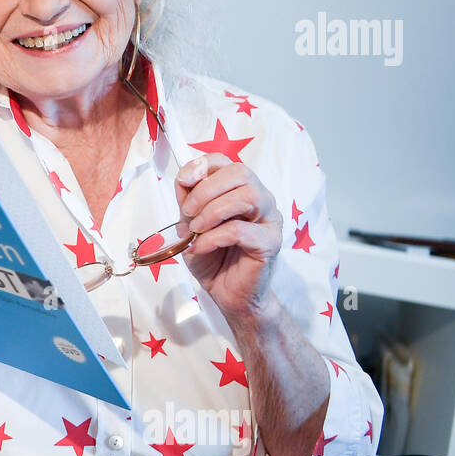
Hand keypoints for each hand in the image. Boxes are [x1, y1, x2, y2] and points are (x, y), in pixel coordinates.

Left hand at [174, 153, 281, 322]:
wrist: (227, 294)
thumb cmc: (212, 257)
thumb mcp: (190, 225)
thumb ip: (188, 200)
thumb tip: (184, 179)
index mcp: (240, 189)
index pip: (226, 162)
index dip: (202, 166)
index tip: (184, 182)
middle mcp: (261, 199)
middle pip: (240, 172)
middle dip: (206, 190)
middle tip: (188, 213)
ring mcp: (270, 220)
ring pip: (248, 196)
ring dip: (213, 210)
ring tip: (196, 230)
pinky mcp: (270, 243)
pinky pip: (242, 230)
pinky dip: (214, 237)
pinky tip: (202, 246)